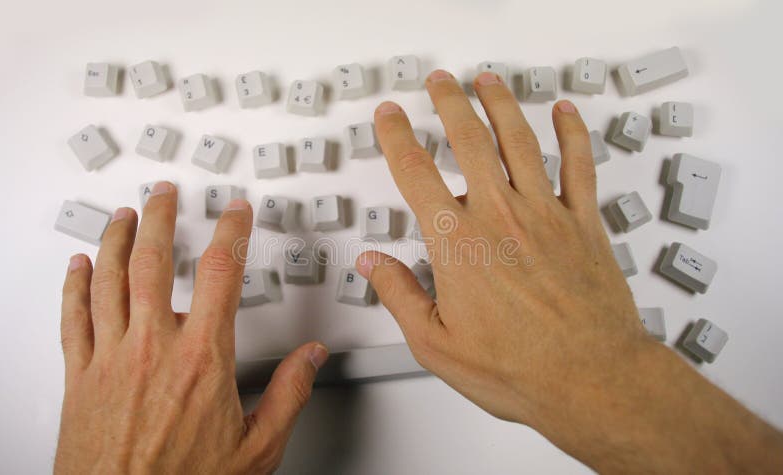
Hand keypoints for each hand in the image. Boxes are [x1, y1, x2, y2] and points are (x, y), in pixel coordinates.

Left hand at [56, 183, 327, 473]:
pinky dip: (74, 285)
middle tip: (165, 194)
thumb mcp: (258, 447)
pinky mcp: (78, 377)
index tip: (235, 212)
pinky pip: (73, 317)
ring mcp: (111, 358)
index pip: (220, 272)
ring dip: (116, 239)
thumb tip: (312, 358)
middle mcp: (153, 347)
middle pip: (153, 261)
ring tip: (124, 216)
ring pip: (109, 279)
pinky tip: (78, 266)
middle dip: (160, 217)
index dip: (231, 232)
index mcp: (202, 357)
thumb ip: (289, 395)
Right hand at [358, 70, 782, 471]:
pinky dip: (572, 133)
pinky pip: (579, 164)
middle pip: (468, 140)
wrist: (592, 379)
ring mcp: (545, 215)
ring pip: (519, 141)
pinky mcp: (583, 223)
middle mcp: (500, 218)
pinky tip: (564, 113)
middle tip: (439, 83)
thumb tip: (373, 266)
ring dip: (501, 103)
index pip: (416, 173)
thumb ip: (400, 296)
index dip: (396, 137)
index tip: (389, 117)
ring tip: (488, 81)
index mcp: (458, 244)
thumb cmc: (520, 368)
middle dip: (449, 102)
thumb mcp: (436, 345)